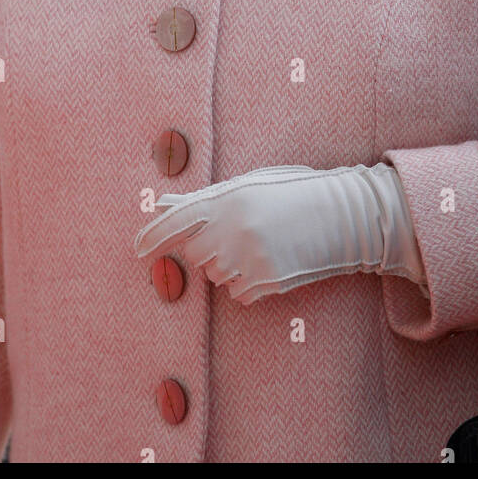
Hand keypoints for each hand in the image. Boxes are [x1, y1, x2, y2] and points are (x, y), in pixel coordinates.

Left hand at [134, 162, 427, 306]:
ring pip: (216, 275)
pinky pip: (239, 292)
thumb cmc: (292, 193)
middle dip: (207, 248)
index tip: (137, 249)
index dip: (152, 236)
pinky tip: (272, 262)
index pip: (176, 222)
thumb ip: (204, 199)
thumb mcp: (249, 186)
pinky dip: (249, 283)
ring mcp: (247, 258)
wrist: (340, 216)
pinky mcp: (264, 282)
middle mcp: (232, 230)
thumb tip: (162, 205)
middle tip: (238, 234)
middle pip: (195, 254)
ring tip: (261, 244)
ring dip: (229, 265)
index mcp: (227, 201)